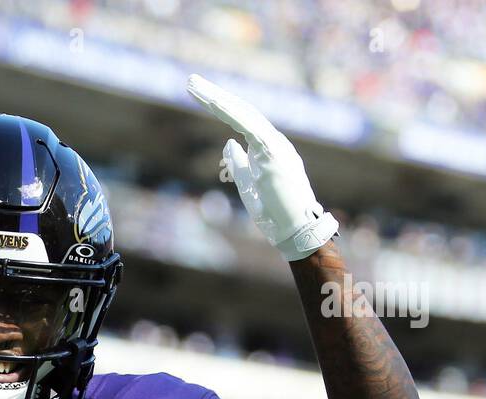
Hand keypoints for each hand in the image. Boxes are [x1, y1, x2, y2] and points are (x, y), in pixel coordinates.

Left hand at [186, 74, 337, 260]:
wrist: (295, 230)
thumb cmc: (275, 213)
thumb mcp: (249, 185)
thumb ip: (239, 164)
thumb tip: (229, 142)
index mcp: (268, 148)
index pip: (241, 120)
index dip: (219, 107)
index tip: (198, 95)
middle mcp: (273, 140)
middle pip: (240, 111)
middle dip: (214, 95)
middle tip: (190, 81)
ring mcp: (275, 144)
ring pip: (243, 112)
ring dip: (216, 98)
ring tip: (193, 85)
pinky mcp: (273, 151)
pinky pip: (249, 125)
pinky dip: (230, 111)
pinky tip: (213, 101)